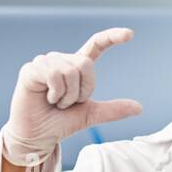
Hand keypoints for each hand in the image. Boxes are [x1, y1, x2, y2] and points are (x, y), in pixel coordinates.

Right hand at [3, 27, 143, 157]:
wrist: (38, 137)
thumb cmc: (60, 123)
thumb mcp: (90, 115)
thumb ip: (113, 109)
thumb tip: (139, 108)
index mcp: (76, 67)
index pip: (96, 45)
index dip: (112, 37)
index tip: (130, 35)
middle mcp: (62, 60)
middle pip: (85, 64)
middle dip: (82, 91)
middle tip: (67, 104)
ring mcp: (45, 62)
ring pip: (70, 71)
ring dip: (67, 96)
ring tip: (55, 102)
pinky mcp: (31, 69)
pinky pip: (54, 74)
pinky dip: (56, 93)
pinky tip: (46, 98)